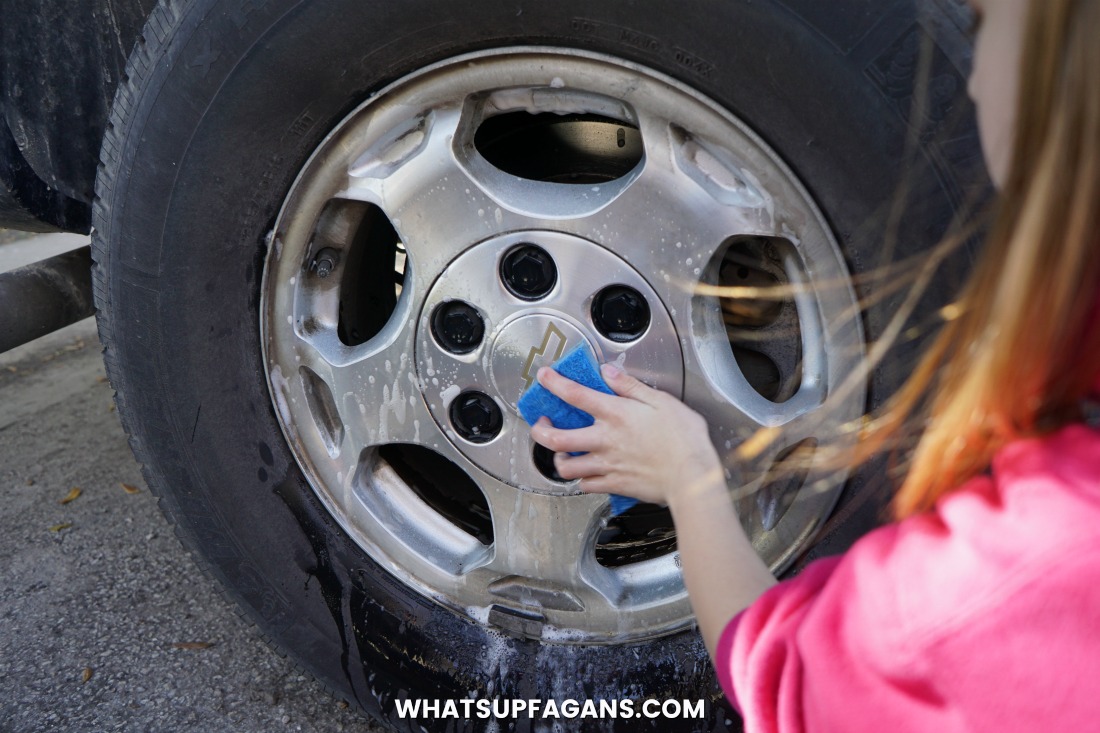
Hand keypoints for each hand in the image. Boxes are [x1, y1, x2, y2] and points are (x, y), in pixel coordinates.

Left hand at [529, 363, 724, 506]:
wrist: (691, 476)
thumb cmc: (683, 439)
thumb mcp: (661, 401)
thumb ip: (630, 386)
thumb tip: (608, 372)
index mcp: (615, 414)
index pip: (575, 395)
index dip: (554, 383)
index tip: (544, 377)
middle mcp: (604, 440)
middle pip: (555, 438)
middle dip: (539, 430)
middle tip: (541, 424)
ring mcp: (606, 465)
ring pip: (565, 467)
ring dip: (558, 459)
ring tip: (562, 452)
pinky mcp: (613, 484)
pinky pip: (585, 485)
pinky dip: (581, 479)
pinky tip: (585, 473)